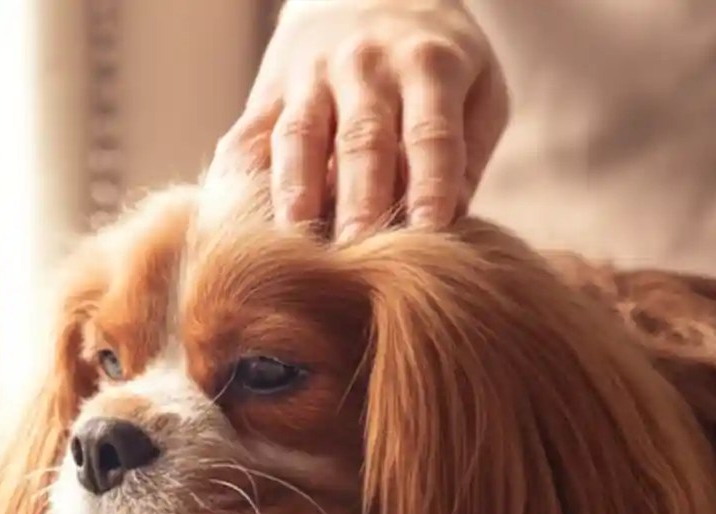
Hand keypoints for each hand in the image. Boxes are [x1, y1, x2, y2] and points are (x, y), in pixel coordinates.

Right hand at [210, 0, 507, 237]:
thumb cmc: (435, 58)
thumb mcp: (477, 86)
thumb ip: (468, 154)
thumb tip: (449, 224)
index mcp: (429, 65)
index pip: (431, 133)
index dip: (430, 185)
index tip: (429, 235)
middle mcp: (366, 66)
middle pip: (362, 139)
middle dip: (360, 199)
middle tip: (358, 253)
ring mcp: (310, 76)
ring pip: (300, 136)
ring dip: (295, 191)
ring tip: (295, 240)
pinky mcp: (269, 91)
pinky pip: (248, 135)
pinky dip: (240, 176)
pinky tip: (237, 215)